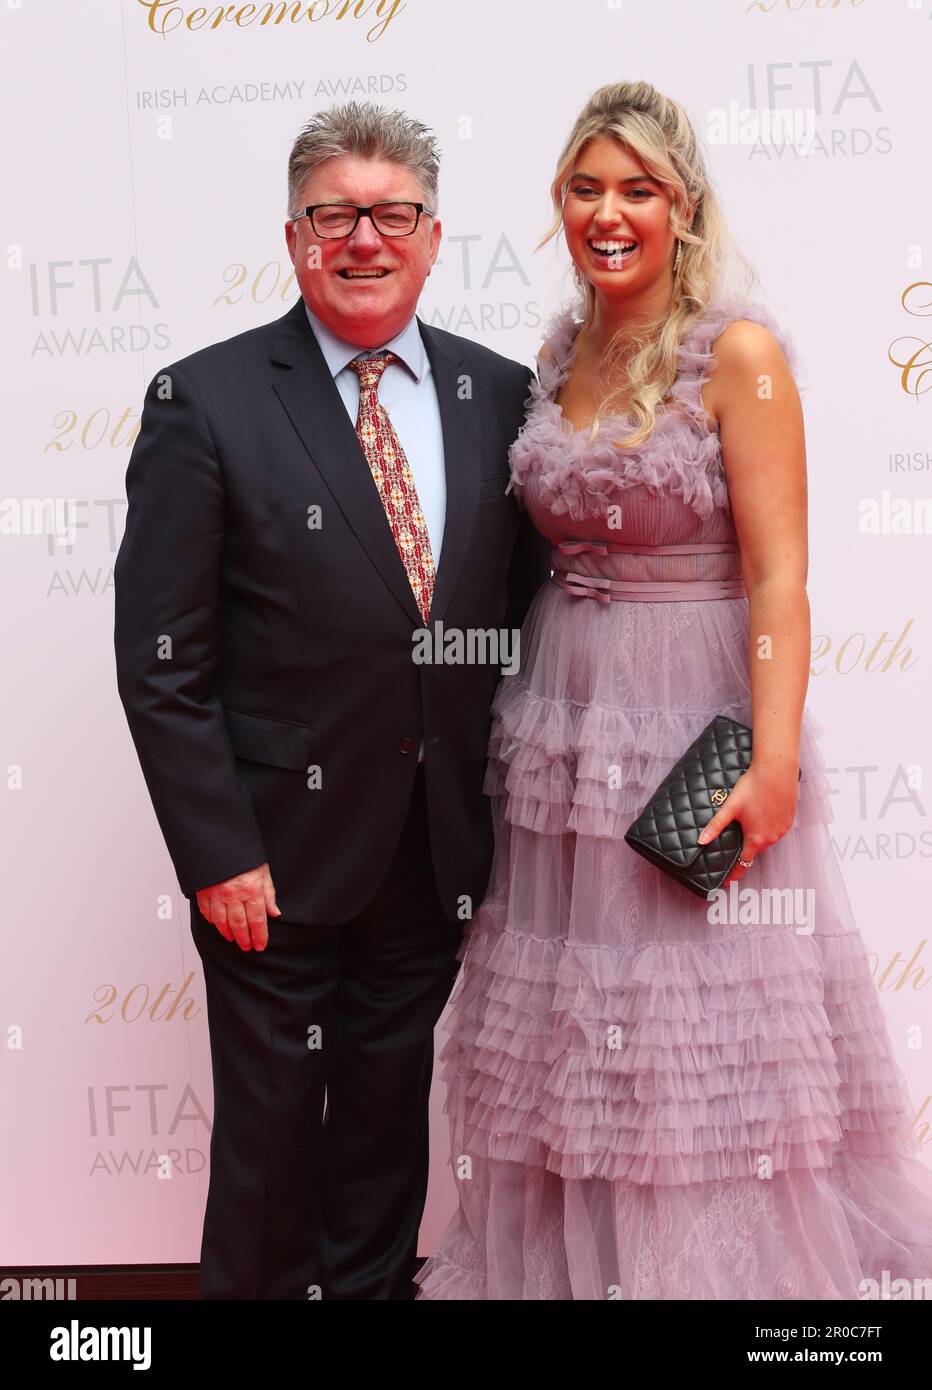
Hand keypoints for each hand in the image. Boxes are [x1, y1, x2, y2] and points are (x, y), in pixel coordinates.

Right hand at [195, 861, 280, 950]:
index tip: (260, 945)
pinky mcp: (204, 891)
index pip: (257, 920)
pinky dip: (212, 920)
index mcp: (251, 889)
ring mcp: (216, 894)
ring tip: (233, 939)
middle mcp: (233, 894)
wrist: (221, 839)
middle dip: (244, 939)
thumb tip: (274, 912)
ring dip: (228, 933)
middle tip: (247, 947)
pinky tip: (217, 924)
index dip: (259, 936)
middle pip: (239, 925)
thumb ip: (269, 894)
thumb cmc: (244, 853)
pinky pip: (207, 911)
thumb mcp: (263, 871)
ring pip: (221, 922)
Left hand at [696, 764, 798, 885]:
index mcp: (755, 839)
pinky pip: (777, 830)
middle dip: (746, 847)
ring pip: (767, 839)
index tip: (727, 881)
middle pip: (755, 849)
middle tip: (738, 839)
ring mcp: (782, 830)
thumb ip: (716, 826)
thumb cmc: (752, 787)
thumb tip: (701, 841)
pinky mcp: (789, 820)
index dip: (734, 873)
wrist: (776, 771)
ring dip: (758, 836)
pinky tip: (763, 815)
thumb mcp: (730, 808)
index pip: (743, 864)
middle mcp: (771, 838)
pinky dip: (769, 827)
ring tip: (751, 822)